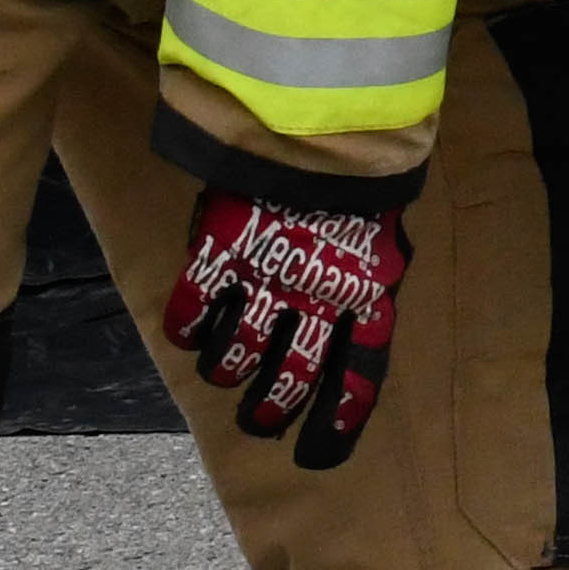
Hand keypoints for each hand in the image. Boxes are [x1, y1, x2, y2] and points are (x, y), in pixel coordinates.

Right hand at [171, 191, 407, 467]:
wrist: (319, 116)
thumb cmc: (357, 174)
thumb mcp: (382, 229)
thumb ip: (371, 276)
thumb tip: (366, 313)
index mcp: (368, 290)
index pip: (361, 369)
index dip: (341, 414)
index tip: (320, 453)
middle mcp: (319, 295)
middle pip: (294, 375)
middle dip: (273, 409)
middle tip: (259, 423)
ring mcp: (267, 275)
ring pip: (239, 352)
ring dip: (229, 373)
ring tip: (226, 377)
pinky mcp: (222, 250)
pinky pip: (193, 309)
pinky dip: (186, 329)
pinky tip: (188, 332)